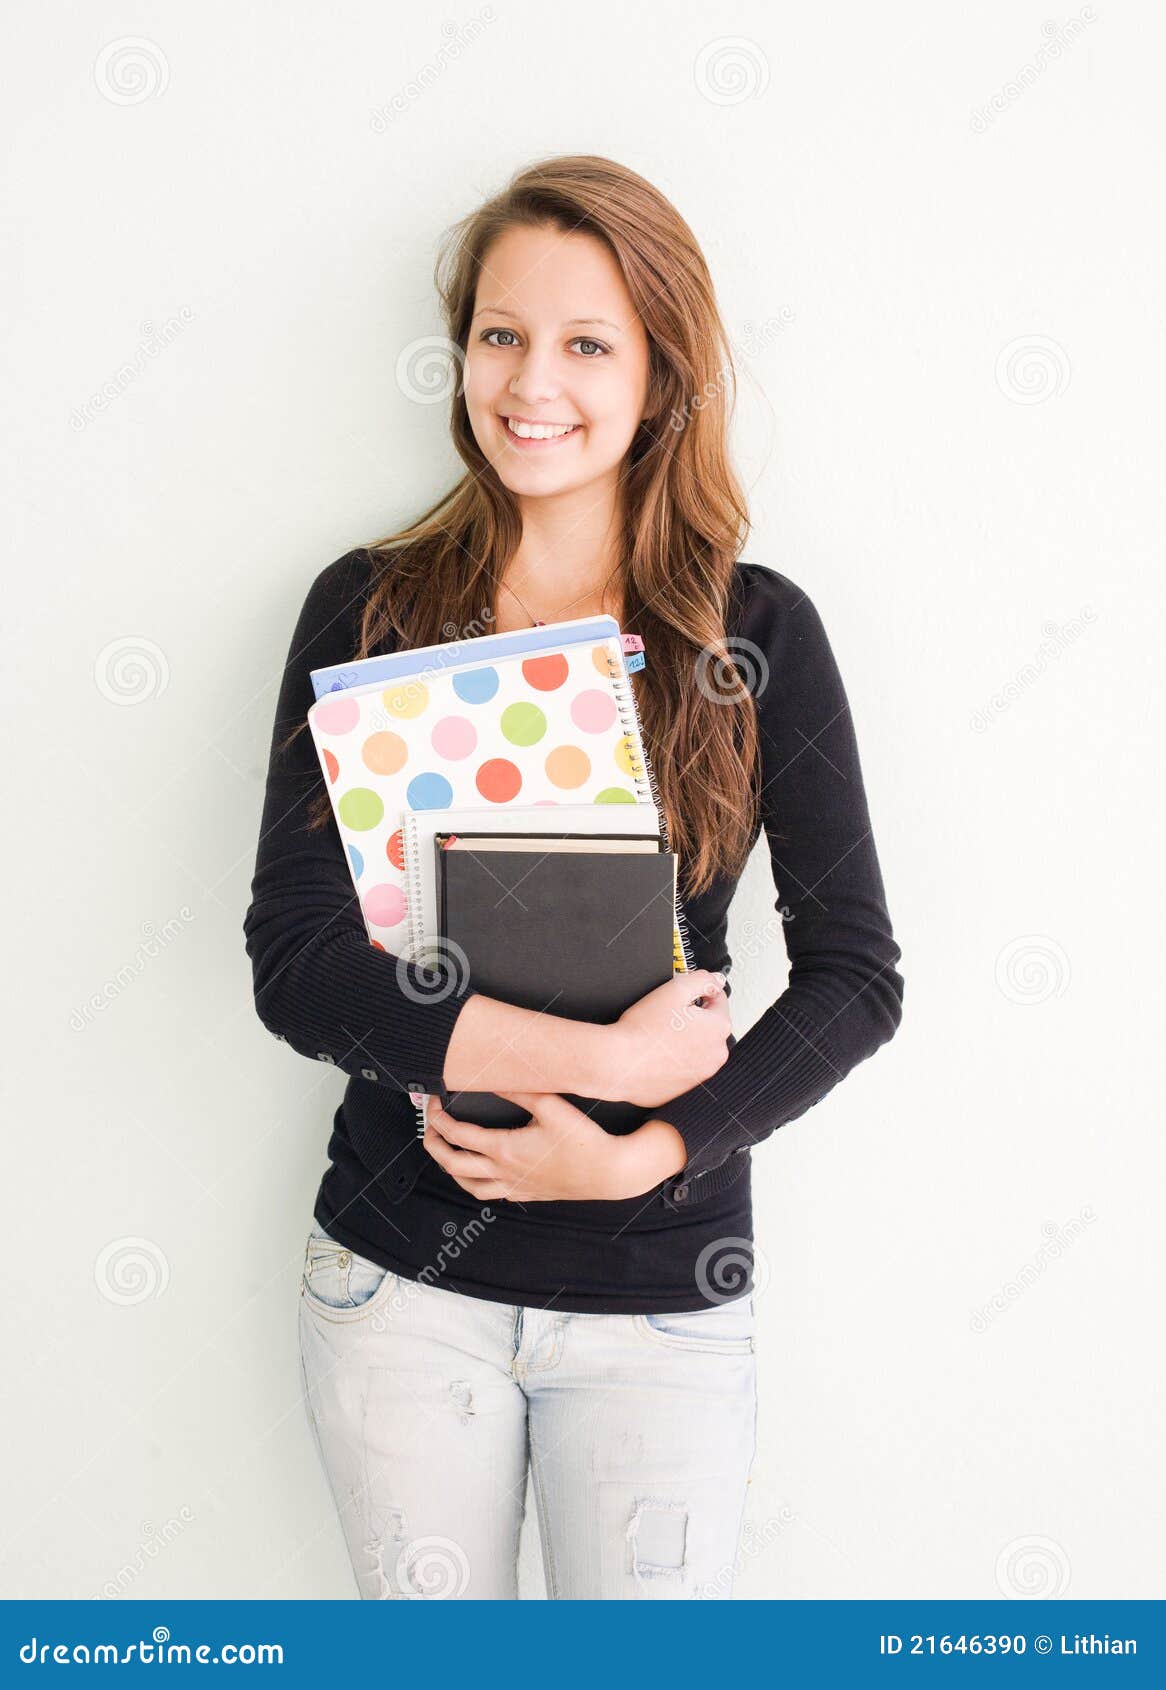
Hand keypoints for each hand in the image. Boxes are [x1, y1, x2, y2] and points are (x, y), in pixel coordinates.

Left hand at [422, 1092, 682, 1201]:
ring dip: (451, 1170)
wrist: (611, 1172)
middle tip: (428, 1129)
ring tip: (446, 1153)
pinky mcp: (528, 1194)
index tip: (434, 1104)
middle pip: (453, 1164)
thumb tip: (493, 1076)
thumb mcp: (551, 1106)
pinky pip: (492, 1194)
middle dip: (434, 1145)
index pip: (458, 1135)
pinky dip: (476, 1183)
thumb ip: (519, 1089)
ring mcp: (515, 1186)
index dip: (439, 1119)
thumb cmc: (584, 1139)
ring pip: (468, 1186)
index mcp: (504, 1149)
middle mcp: (504, 1172)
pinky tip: (481, 1173)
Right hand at [601, 970, 731, 1108]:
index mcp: (719, 1028)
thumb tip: (715, 979)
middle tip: (666, 1016)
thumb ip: (702, 979)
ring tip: (659, 1035)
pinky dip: (673, 1059)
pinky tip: (656, 1053)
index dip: (698, 992)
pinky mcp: (683, 1088)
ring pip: (696, 1047)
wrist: (619, 1064)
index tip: (683, 996)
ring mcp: (701, 1075)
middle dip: (692, 1018)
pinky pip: (682, 1067)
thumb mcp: (675, 989)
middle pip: (708, 1025)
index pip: (718, 999)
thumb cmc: (643, 1031)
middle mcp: (716, 1055)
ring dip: (683, 1039)